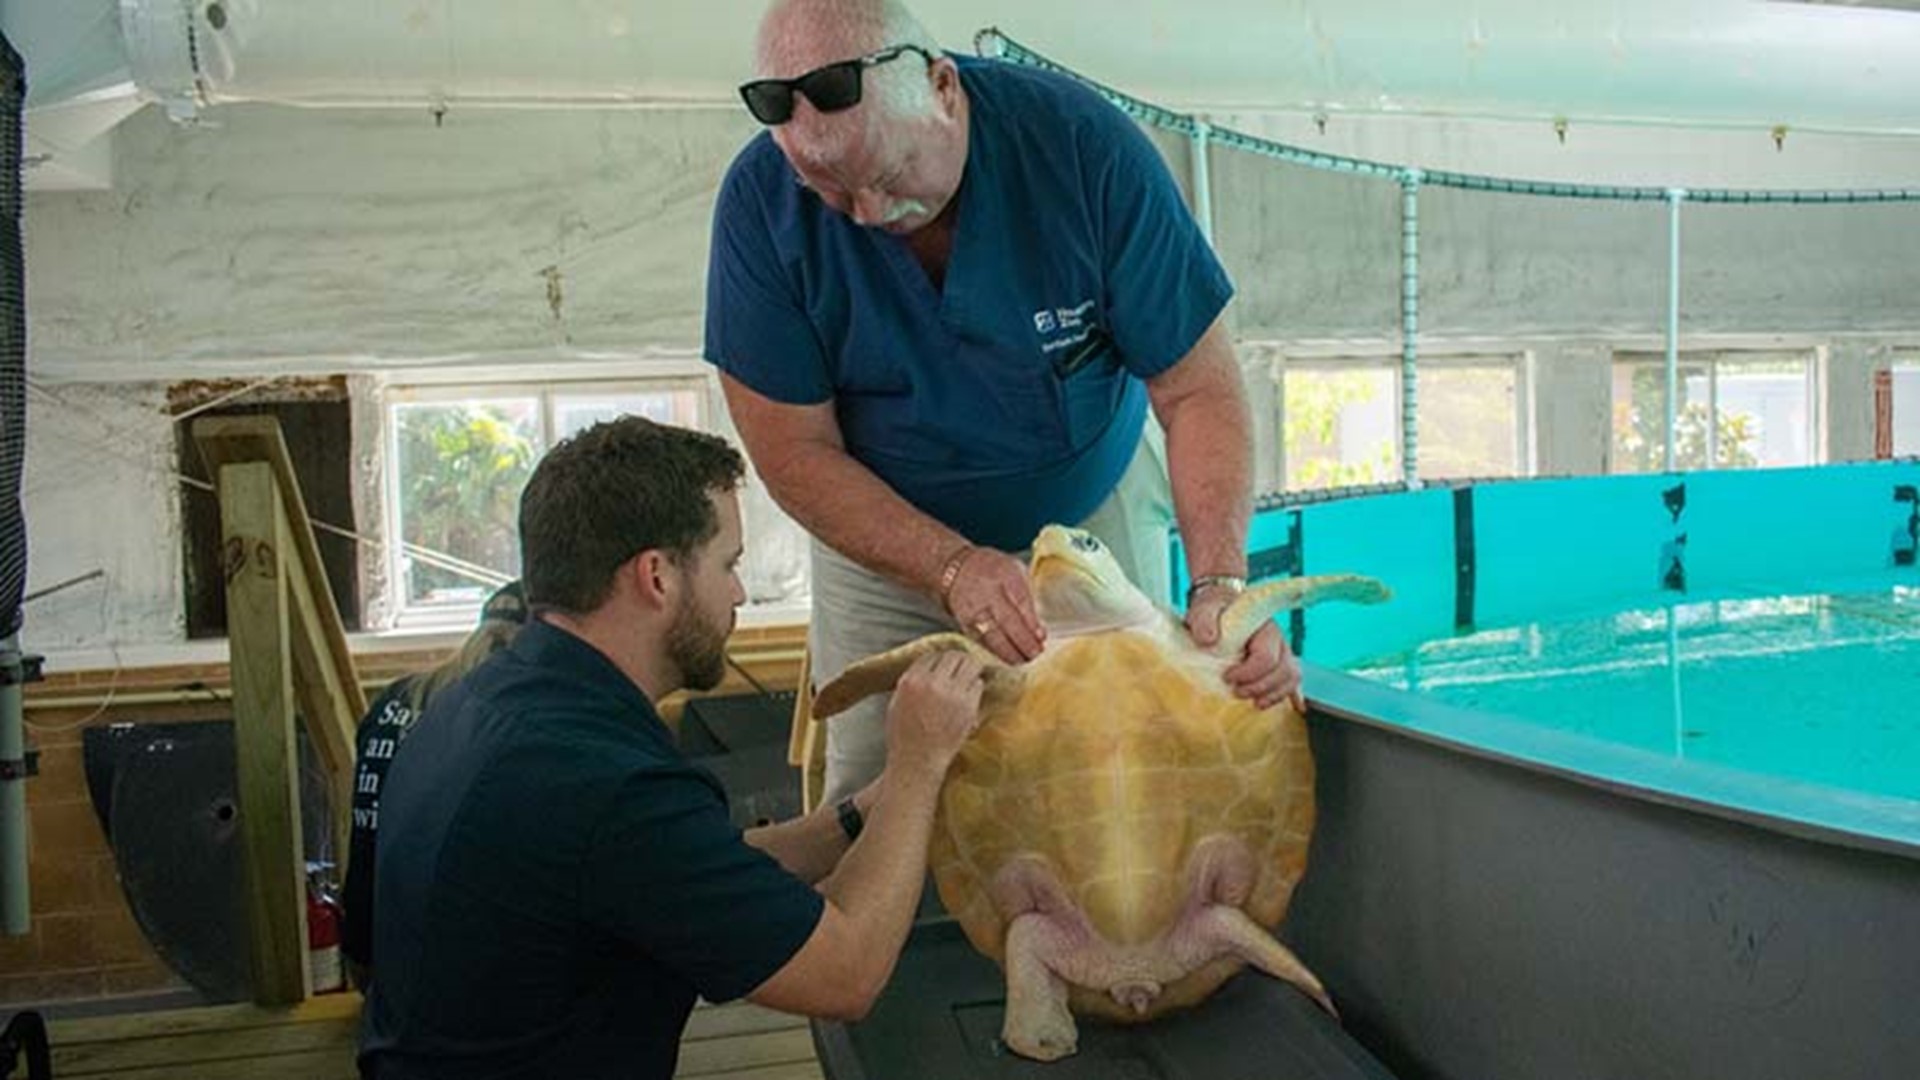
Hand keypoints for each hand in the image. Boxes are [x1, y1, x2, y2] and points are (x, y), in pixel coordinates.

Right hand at [883, 650, 986, 777]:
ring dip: (970, 669)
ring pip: (970, 664)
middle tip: (960, 668)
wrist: (917, 761)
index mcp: (911, 681)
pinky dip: (976, 686)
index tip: (942, 666)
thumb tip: (924, 671)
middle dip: (957, 661)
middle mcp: (932, 683)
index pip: (930, 656)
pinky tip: (970, 695)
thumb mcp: (896, 704)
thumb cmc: (904, 738)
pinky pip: (978, 684)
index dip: (938, 661)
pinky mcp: (968, 705)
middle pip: (953, 655)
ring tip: (969, 676)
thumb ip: (910, 684)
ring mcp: (952, 693)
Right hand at [944, 547, 1044, 663]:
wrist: (957, 569)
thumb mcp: (1016, 572)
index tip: (1042, 636)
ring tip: (1024, 660)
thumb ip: (1028, 597)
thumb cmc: (995, 573)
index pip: (1020, 600)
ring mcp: (973, 608)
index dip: (1032, 621)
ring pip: (992, 634)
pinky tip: (1008, 657)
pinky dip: (996, 652)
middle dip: (1023, 640)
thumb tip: (1039, 631)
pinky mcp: (964, 623)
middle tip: (1036, 653)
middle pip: (1006, 620)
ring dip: (1009, 651)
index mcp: (1005, 574)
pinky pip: (981, 641)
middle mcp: (987, 591)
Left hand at [1184, 589, 1302, 711]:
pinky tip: (1286, 707)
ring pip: (1292, 677)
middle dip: (1261, 687)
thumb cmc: (1214, 609)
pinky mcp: (1277, 663)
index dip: (1249, 673)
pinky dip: (1287, 695)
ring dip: (1275, 694)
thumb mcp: (1204, 609)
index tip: (1227, 677)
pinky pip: (1291, 681)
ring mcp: (1281, 652)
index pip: (1266, 656)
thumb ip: (1204, 621)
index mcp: (1264, 627)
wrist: (1221, 605)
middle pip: (1283, 670)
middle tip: (1237, 693)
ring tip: (1255, 703)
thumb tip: (1208, 640)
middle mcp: (1278, 640)